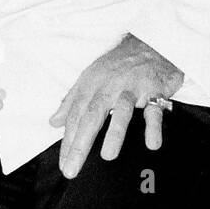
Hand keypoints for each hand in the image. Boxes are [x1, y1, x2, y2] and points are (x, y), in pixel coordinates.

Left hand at [48, 34, 182, 176]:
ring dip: (115, 133)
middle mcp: (110, 85)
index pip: (76, 116)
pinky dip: (153, 126)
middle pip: (92, 115)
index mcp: (92, 84)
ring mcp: (133, 87)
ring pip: (122, 110)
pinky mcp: (155, 89)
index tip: (64, 163)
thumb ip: (72, 101)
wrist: (151, 41)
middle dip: (81, 143)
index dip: (68, 141)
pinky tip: (152, 144)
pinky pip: (155, 109)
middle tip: (73, 167)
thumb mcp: (91, 77)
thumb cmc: (119, 63)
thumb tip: (54, 122)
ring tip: (108, 155)